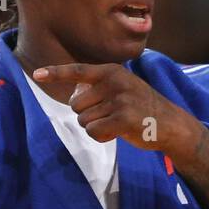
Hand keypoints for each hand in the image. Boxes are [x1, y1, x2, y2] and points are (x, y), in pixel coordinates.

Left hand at [31, 62, 201, 155]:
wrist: (171, 123)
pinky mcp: (124, 118)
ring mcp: (120, 99)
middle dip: (88, 115)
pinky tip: (118, 132)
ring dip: (96, 127)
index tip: (36, 74)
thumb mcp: (121, 88)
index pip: (78, 71)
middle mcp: (114, 81)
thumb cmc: (140, 107)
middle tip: (111, 114)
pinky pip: (94, 132)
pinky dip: (101, 137)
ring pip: (84, 121)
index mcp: (111, 71)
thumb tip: (74, 96)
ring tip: (117, 122)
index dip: (55, 73)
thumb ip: (98, 88)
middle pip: (76, 105)